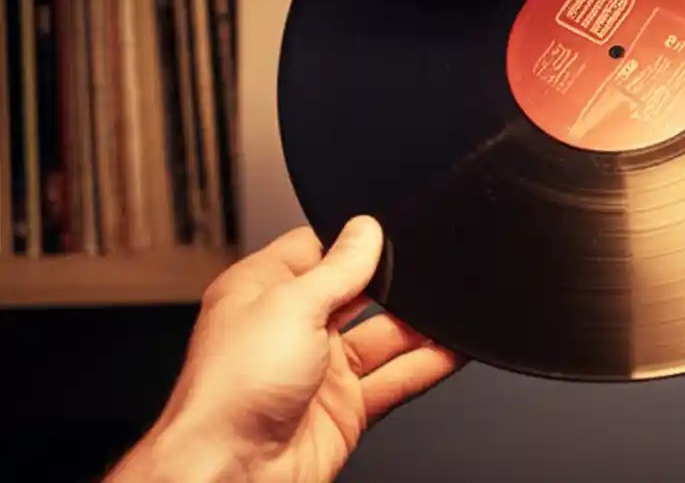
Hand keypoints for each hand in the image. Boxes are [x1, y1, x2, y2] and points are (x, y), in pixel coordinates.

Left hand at [108, 216, 461, 481]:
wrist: (231, 473)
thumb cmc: (229, 393)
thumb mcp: (290, 306)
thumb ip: (337, 268)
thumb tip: (365, 230)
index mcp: (262, 292)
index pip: (317, 250)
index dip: (354, 240)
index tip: (390, 231)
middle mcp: (290, 328)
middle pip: (357, 293)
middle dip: (393, 284)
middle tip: (429, 270)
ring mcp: (319, 370)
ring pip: (383, 337)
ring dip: (418, 326)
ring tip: (451, 307)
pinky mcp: (344, 408)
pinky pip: (395, 378)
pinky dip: (427, 365)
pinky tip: (452, 349)